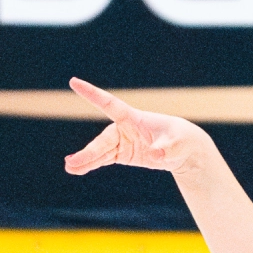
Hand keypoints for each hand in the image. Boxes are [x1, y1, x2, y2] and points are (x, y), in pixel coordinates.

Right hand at [61, 78, 206, 174]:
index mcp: (135, 118)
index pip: (110, 104)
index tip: (74, 82)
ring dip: (86, 160)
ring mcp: (122, 142)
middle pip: (103, 140)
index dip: (92, 93)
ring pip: (100, 151)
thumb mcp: (177, 144)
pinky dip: (92, 165)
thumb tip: (155, 155)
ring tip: (70, 168)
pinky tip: (78, 170)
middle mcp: (124, 128)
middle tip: (71, 162)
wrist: (182, 150)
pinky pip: (104, 159)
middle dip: (89, 152)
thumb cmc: (181, 139)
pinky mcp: (123, 154)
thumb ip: (166, 149)